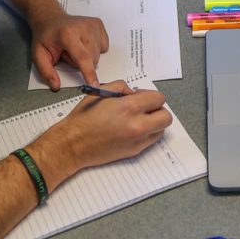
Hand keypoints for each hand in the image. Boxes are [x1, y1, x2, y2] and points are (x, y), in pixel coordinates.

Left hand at [30, 12, 108, 90]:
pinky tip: (84, 43)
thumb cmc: (46, 36)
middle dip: (80, 63)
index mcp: (67, 34)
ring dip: (87, 56)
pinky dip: (95, 49)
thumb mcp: (39, 55)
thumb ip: (46, 72)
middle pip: (91, 59)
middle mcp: (82, 27)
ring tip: (75, 48)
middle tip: (67, 53)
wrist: (50, 19)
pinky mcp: (98, 24)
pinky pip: (103, 46)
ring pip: (98, 54)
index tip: (94, 84)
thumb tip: (55, 85)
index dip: (89, 72)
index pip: (82, 57)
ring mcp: (92, 24)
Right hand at [38, 83, 172, 171]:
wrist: (74, 143)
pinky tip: (133, 129)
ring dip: (154, 122)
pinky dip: (148, 133)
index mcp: (129, 107)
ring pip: (161, 130)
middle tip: (145, 108)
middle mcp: (138, 125)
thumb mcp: (102, 92)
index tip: (141, 97)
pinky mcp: (135, 151)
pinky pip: (152, 140)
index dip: (150, 96)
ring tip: (139, 119)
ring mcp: (138, 140)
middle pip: (166, 117)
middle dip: (157, 110)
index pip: (158, 99)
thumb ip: (123, 87)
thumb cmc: (84, 117)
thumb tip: (135, 93)